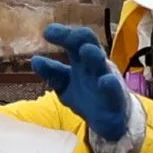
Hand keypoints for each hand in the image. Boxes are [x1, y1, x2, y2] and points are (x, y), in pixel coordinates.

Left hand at [32, 23, 131, 143]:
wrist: (114, 119)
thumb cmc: (88, 96)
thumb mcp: (65, 86)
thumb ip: (52, 74)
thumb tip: (35, 60)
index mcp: (83, 59)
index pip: (74, 41)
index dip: (62, 34)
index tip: (47, 33)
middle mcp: (96, 64)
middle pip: (89, 43)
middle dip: (77, 37)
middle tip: (66, 37)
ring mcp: (108, 80)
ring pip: (102, 64)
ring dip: (94, 56)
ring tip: (86, 50)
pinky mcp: (117, 99)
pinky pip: (114, 90)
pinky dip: (110, 85)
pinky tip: (105, 81)